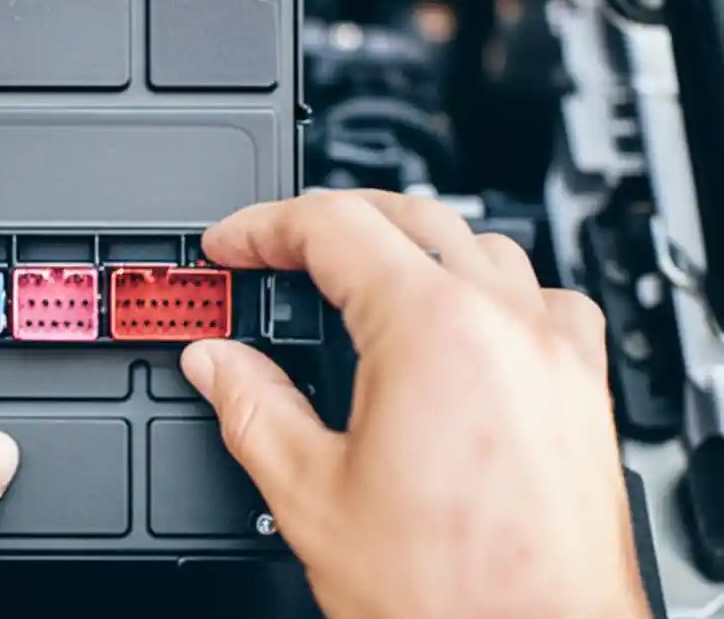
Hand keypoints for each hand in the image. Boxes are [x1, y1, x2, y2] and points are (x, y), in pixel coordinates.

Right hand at [181, 191, 647, 618]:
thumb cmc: (448, 595)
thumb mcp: (312, 496)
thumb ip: (252, 408)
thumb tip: (213, 362)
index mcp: (431, 330)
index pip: (333, 226)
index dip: (263, 227)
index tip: (228, 248)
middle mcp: (505, 322)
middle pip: (406, 215)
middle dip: (327, 222)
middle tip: (271, 254)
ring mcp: (555, 350)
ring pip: (477, 243)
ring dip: (406, 244)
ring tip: (353, 279)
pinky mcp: (582, 386)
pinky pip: (539, 297)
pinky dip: (486, 288)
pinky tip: (456, 325)